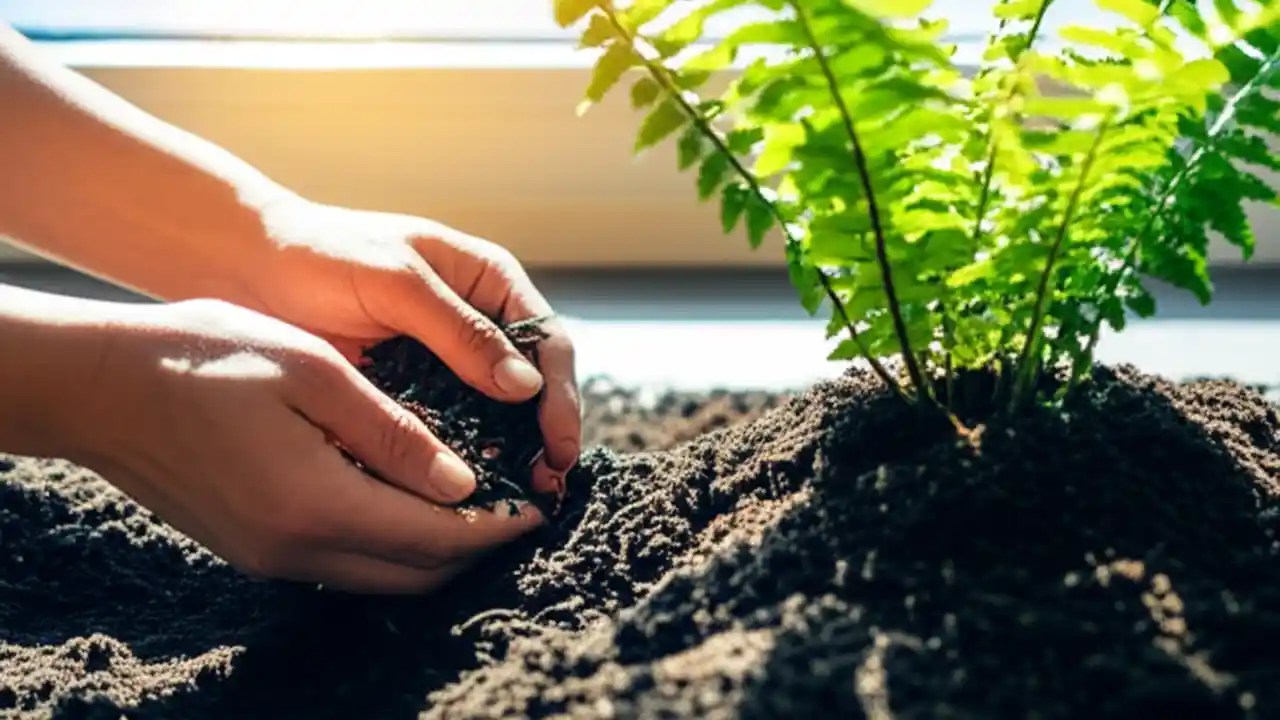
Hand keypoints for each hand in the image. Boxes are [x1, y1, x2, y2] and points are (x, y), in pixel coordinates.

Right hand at [67, 298, 542, 593]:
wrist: (101, 387)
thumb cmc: (206, 358)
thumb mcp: (314, 375)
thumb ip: (395, 434)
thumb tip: (464, 483)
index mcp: (318, 505)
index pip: (438, 539)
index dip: (499, 526)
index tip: (541, 503)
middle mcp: (297, 551)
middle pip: (418, 574)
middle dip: (479, 547)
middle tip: (521, 506)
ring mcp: (271, 559)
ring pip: (383, 578)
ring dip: (438, 551)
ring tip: (480, 505)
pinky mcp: (255, 551)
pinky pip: (346, 566)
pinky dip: (393, 544)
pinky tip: (411, 502)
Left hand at [243, 199, 580, 494]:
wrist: (249, 268)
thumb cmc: (324, 255)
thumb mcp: (397, 284)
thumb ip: (461, 332)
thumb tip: (526, 386)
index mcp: (489, 283)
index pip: (547, 341)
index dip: (560, 394)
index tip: (559, 443)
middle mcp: (479, 325)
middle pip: (533, 385)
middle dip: (545, 434)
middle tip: (546, 482)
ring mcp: (448, 364)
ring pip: (497, 415)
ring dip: (510, 454)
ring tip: (516, 497)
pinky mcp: (414, 395)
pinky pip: (450, 430)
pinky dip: (462, 459)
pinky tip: (466, 491)